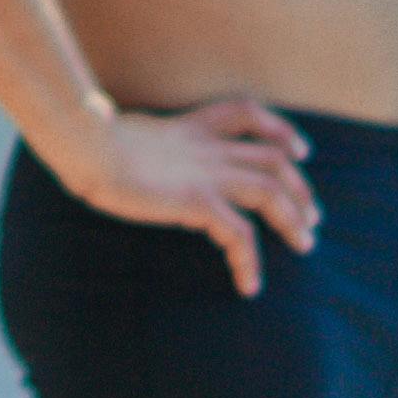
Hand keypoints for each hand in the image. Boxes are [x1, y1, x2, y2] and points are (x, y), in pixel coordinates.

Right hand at [60, 101, 318, 297]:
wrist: (85, 144)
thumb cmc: (89, 141)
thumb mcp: (123, 135)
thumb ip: (141, 145)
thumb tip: (128, 152)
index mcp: (189, 128)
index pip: (247, 113)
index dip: (280, 129)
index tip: (300, 150)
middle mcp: (205, 147)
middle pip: (273, 157)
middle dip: (301, 187)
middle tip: (313, 217)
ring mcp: (205, 173)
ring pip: (271, 190)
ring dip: (294, 219)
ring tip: (305, 245)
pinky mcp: (197, 201)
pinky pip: (240, 235)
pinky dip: (250, 261)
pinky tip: (249, 284)